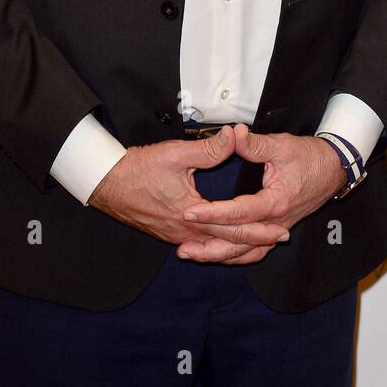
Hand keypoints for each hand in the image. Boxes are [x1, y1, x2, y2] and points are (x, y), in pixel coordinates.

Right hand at [87, 124, 291, 262]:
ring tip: (260, 245)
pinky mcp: (169, 234)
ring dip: (238, 248)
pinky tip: (225, 246)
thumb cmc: (138, 169)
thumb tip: (233, 136)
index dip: (258, 227)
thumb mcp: (175, 154)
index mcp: (190, 214)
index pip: (232, 227)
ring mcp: (176, 236)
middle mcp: (185, 232)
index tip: (279, 227)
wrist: (106, 183)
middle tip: (279, 237)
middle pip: (227, 243)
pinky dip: (218, 249)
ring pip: (213, 250)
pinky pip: (200, 247)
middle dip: (256, 242)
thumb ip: (208, 149)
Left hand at [175, 123, 344, 259]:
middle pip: (240, 242)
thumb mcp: (281, 145)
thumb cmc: (309, 156)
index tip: (190, 212)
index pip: (239, 213)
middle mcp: (276, 222)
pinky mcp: (276, 229)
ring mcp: (277, 229)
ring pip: (246, 252)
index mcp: (275, 202)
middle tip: (182, 246)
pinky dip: (236, 256)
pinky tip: (217, 255)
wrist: (333, 168)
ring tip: (192, 255)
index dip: (213, 214)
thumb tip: (233, 133)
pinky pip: (255, 250)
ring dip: (219, 256)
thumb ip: (254, 143)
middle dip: (209, 245)